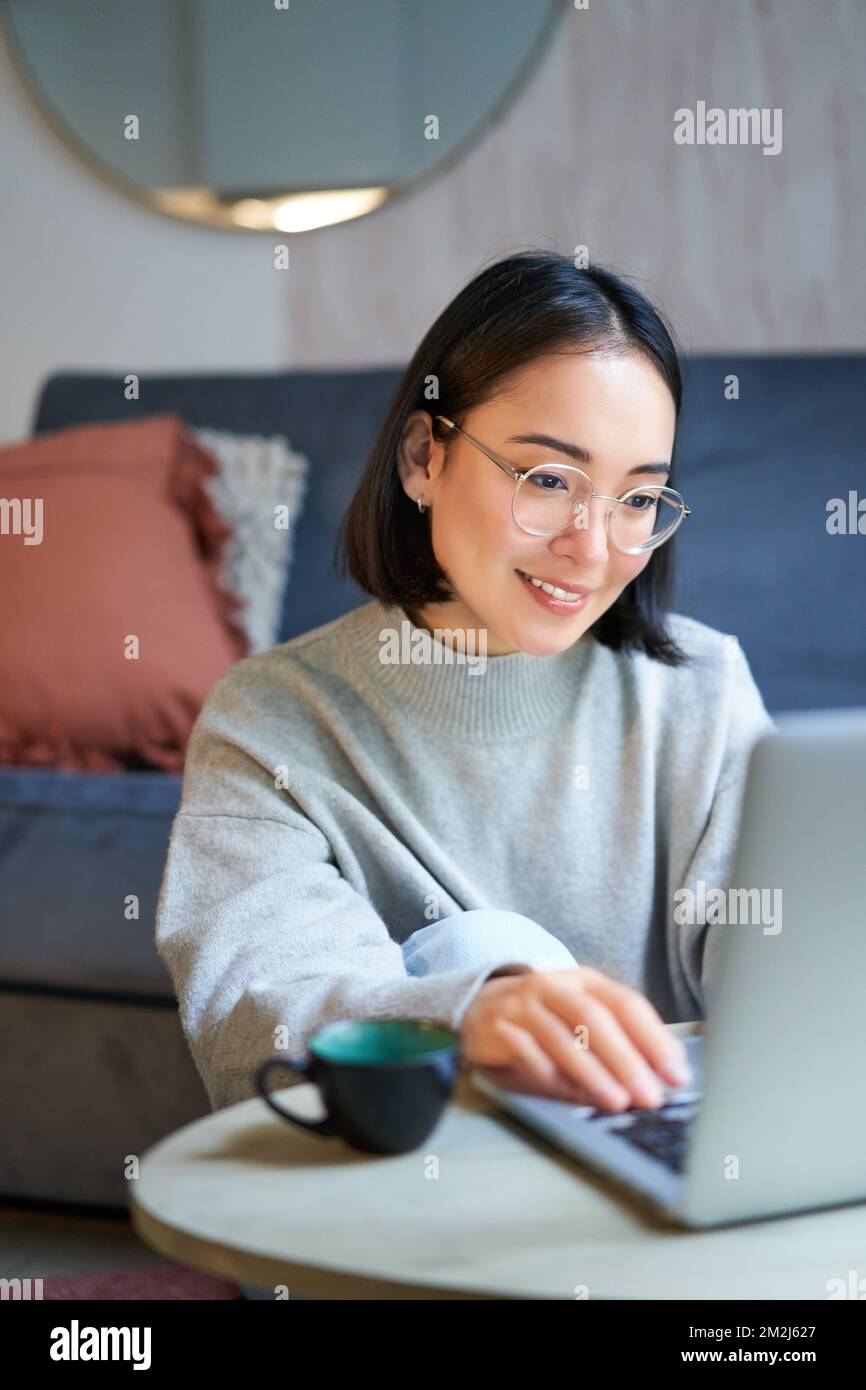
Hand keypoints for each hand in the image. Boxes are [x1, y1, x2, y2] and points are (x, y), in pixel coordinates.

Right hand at [459, 966, 691, 1110]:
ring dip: (592, 1072)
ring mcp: (523, 1004)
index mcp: (585, 981)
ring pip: (561, 1036)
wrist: (477, 1006)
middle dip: (626, 1059)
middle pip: (595, 1018)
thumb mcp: (580, 1027)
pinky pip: (525, 1051)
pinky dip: (549, 1073)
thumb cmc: (541, 1021)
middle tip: (649, 1095)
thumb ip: (615, 1050)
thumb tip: (657, 1082)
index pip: (626, 1005)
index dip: (654, 1039)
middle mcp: (555, 986)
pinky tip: (568, 1093)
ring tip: (616, 1101)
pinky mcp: (497, 1027)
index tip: (676, 1073)